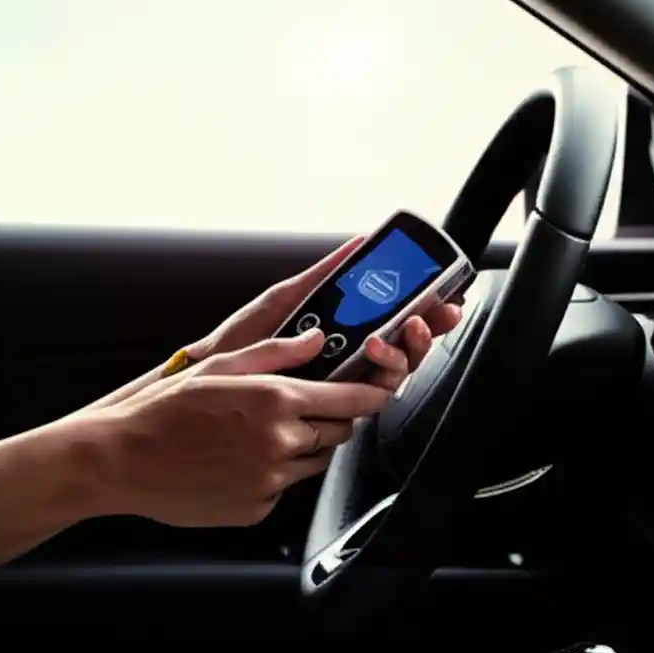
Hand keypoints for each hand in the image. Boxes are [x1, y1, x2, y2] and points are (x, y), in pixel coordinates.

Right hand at [90, 328, 389, 527]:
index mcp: (276, 400)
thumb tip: (317, 340)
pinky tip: (241, 460)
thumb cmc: (165, 409)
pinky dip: (275, 474)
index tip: (380, 390)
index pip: (351, 399)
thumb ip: (277, 352)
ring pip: (314, 461)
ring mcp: (270, 481)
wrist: (122, 460)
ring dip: (305, 446)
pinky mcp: (257, 508)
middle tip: (312, 407)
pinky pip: (283, 489)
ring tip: (265, 433)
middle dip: (336, 418)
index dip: (371, 394)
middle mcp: (280, 442)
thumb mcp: (220, 364)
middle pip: (340, 432)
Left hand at [186, 236, 464, 388]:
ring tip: (397, 329)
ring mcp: (343, 387)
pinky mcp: (333, 409)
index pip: (398, 321)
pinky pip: (372, 397)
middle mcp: (350, 363)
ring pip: (397, 373)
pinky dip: (382, 373)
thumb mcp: (285, 298)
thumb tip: (358, 243)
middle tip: (432, 312)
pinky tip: (375, 351)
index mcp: (345, 333)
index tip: (447, 293)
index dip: (428, 310)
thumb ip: (325, 275)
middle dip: (429, 329)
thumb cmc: (239, 343)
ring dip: (407, 349)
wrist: (206, 380)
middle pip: (408, 348)